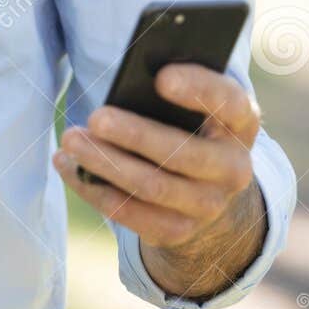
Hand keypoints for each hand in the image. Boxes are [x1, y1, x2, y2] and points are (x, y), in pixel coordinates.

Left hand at [52, 63, 260, 249]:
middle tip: (95, 117)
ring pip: (152, 187)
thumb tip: (125, 84)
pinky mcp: (178, 231)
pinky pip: (131, 215)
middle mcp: (234, 168)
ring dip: (106, 163)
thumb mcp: (193, 104)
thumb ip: (170, 89)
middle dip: (135, 134)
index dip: (198, 89)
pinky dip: (94, 189)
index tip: (161, 77)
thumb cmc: (187, 125)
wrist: (205, 188)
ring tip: (71, 141)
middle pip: (183, 153)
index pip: (229, 102)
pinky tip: (68, 166)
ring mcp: (209, 205)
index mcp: (241, 122)